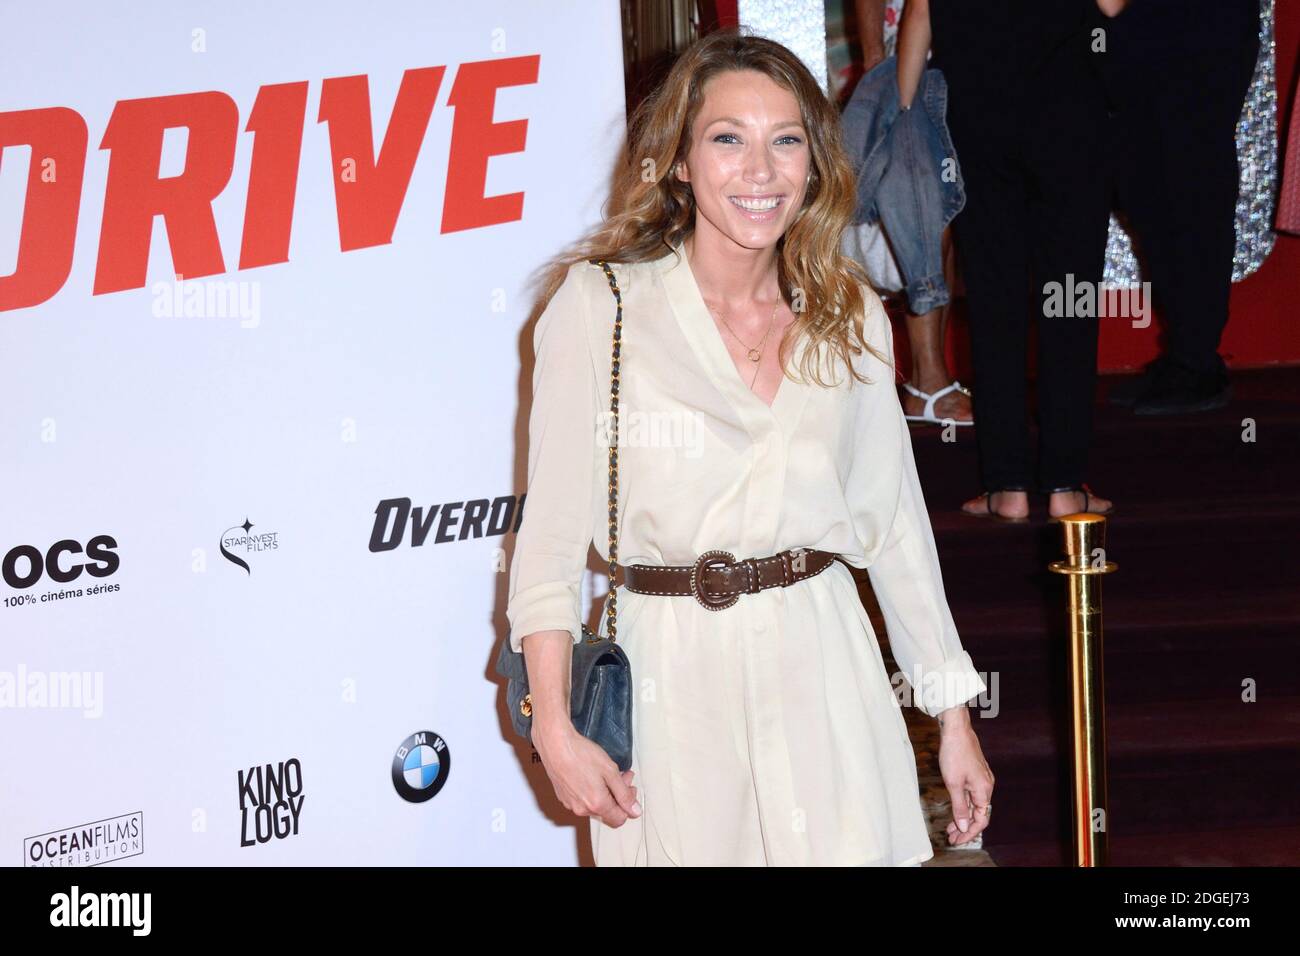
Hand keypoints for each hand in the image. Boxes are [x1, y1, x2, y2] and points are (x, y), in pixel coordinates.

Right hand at [534, 721, 640, 827]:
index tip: (629, 788)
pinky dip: (590, 790)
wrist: (555, 745)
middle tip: (622, 776)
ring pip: (595, 805)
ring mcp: (571, 804)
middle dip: (618, 795)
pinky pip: (582, 800)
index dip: (629, 804)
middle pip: (607, 811)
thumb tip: (635, 811)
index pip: (620, 819)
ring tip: (606, 772)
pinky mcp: (563, 797)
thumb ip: (624, 794)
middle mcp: (582, 809)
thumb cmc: (580, 754)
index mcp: (597, 804)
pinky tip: (592, 774)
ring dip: (605, 792)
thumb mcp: (610, 771)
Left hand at [937, 711, 993, 846]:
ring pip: (975, 805)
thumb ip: (960, 806)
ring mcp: (982, 779)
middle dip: (965, 828)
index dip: (969, 833)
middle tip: (951, 837)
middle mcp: (987, 786)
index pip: (980, 820)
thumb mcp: (953, 784)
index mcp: (984, 791)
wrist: (956, 730)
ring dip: (963, 817)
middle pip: (979, 814)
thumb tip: (964, 826)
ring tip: (951, 827)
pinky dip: (964, 805)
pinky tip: (955, 808)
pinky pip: (973, 795)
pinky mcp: (976, 773)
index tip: (956, 840)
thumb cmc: (954, 753)